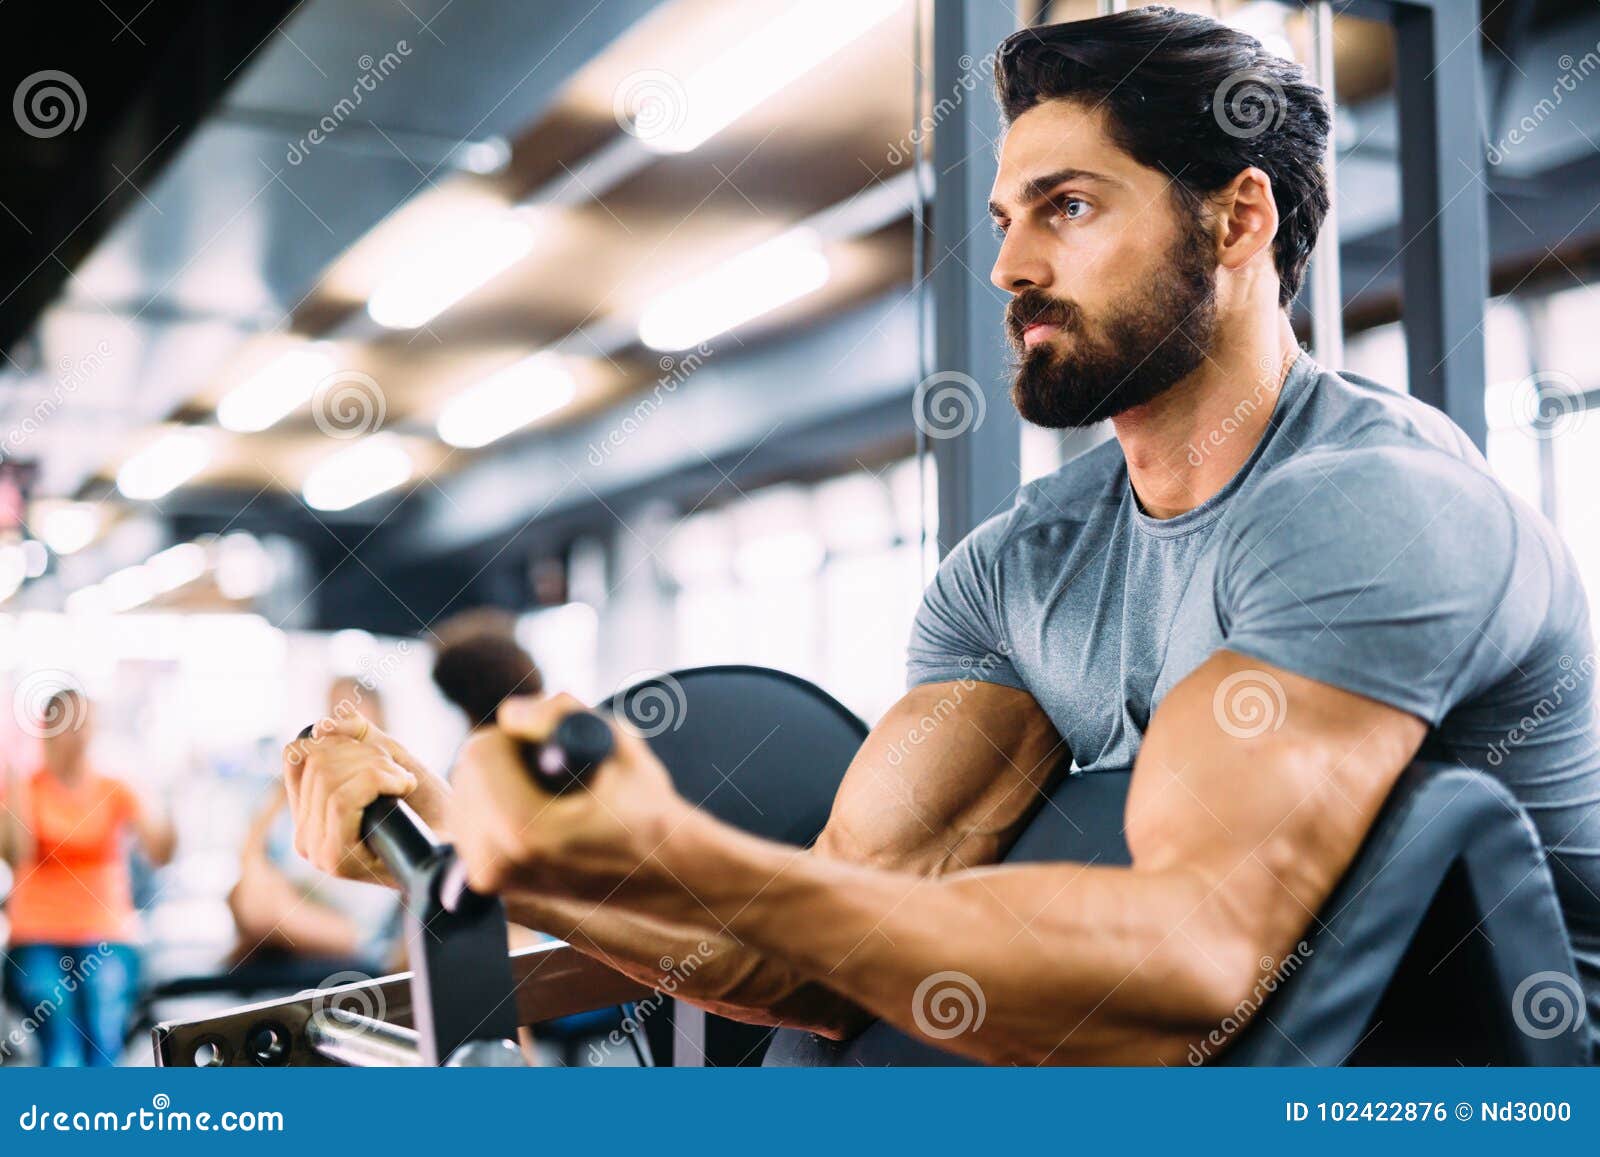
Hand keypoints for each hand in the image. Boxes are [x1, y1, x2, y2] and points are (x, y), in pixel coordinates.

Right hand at [282, 715, 449, 884]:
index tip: (376, 752)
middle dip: (366, 754)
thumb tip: (324, 725)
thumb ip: (358, 738)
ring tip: (403, 783)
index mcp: (308, 811)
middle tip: (398, 772)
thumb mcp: (388, 761)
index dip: (338, 739)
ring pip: (329, 779)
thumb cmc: (427, 807)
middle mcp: (304, 834)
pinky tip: (403, 789)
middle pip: (316, 763)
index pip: (296, 754)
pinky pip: (341, 801)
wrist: (456, 848)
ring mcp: (316, 850)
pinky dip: (379, 782)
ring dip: (378, 768)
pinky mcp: (334, 859)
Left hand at [448, 692, 692, 899]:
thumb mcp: (620, 748)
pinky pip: (470, 818)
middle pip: (467, 772)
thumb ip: (561, 716)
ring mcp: (487, 877)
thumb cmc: (645, 810)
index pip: (480, 753)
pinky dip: (495, 803)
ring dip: (499, 779)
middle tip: (556, 771)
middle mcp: (494, 861)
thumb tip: (510, 713)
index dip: (518, 736)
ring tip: (551, 795)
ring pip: (466, 793)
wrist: (658, 874)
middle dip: (505, 757)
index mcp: (521, 830)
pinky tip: (537, 813)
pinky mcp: (486, 882)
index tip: (554, 747)